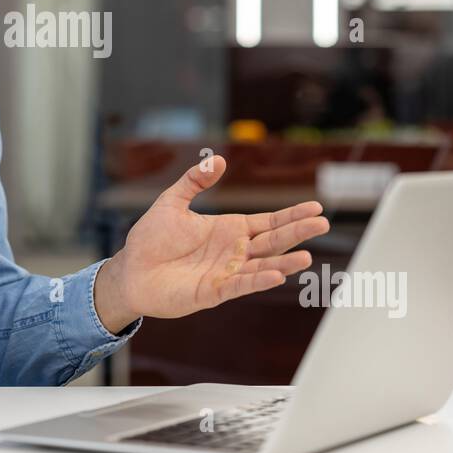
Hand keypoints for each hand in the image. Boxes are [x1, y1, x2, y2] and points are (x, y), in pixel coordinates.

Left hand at [95, 155, 327, 328]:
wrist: (130, 270)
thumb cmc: (151, 238)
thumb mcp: (172, 201)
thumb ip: (194, 181)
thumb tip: (218, 161)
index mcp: (229, 229)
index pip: (268, 222)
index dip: (291, 216)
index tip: (316, 207)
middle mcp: (234, 252)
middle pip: (272, 241)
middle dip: (297, 233)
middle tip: (323, 224)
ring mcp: (226, 273)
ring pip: (262, 267)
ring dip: (284, 262)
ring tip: (306, 256)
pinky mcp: (213, 292)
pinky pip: (239, 286)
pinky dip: (257, 281)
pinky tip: (275, 275)